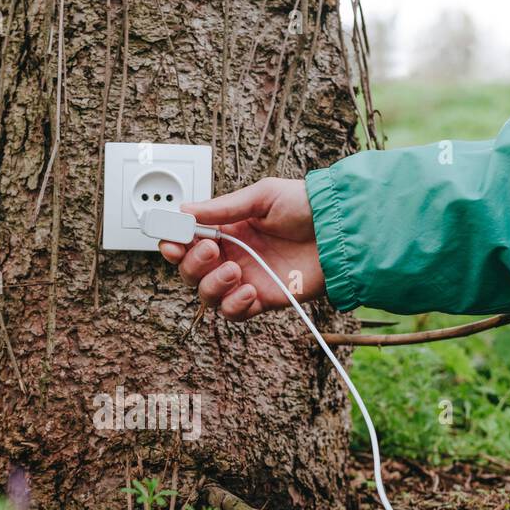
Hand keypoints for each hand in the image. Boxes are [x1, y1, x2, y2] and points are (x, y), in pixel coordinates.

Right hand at [158, 177, 323, 321]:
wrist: (340, 230)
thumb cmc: (306, 207)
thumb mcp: (262, 196)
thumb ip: (223, 208)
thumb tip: (185, 211)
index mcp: (227, 230)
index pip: (186, 241)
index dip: (172, 243)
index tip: (170, 240)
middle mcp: (232, 256)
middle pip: (190, 272)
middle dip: (191, 263)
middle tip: (210, 248)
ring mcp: (245, 279)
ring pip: (207, 295)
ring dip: (212, 284)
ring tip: (236, 269)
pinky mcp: (262, 300)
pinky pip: (234, 313)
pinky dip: (235, 305)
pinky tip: (250, 290)